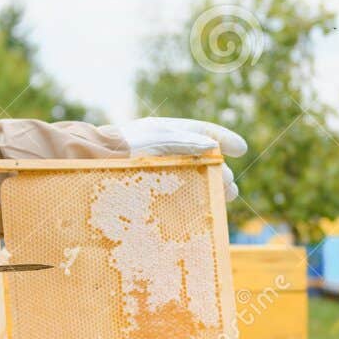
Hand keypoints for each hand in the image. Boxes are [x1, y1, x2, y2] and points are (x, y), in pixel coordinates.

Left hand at [110, 117, 246, 201]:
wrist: (95, 163)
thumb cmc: (126, 147)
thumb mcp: (160, 139)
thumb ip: (187, 141)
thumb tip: (213, 149)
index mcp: (167, 131)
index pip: (202, 131)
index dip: (224, 138)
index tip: (242, 149)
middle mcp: (165, 149)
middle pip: (201, 158)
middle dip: (220, 171)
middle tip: (231, 188)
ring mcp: (158, 169)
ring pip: (193, 176)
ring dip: (211, 186)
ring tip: (224, 198)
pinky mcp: (150, 188)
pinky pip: (177, 193)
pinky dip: (193, 198)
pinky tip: (202, 207)